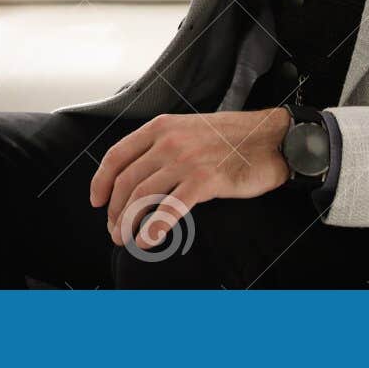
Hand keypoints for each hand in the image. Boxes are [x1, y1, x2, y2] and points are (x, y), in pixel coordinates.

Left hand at [89, 108, 291, 250]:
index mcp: (161, 127)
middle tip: (113, 230)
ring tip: (125, 238)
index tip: (96, 201)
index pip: (117, 155)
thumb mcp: (188, 129)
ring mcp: (186, 160)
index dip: (101, 181)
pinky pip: (169, 209)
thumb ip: (162, 144)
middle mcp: (168, 142)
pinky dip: (153, 228)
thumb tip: (137, 173)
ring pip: (143, 196)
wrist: (271, 139)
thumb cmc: (232, 137)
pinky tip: (148, 240)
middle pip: (127, 181)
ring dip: (128, 222)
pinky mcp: (204, 181)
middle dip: (114, 210)